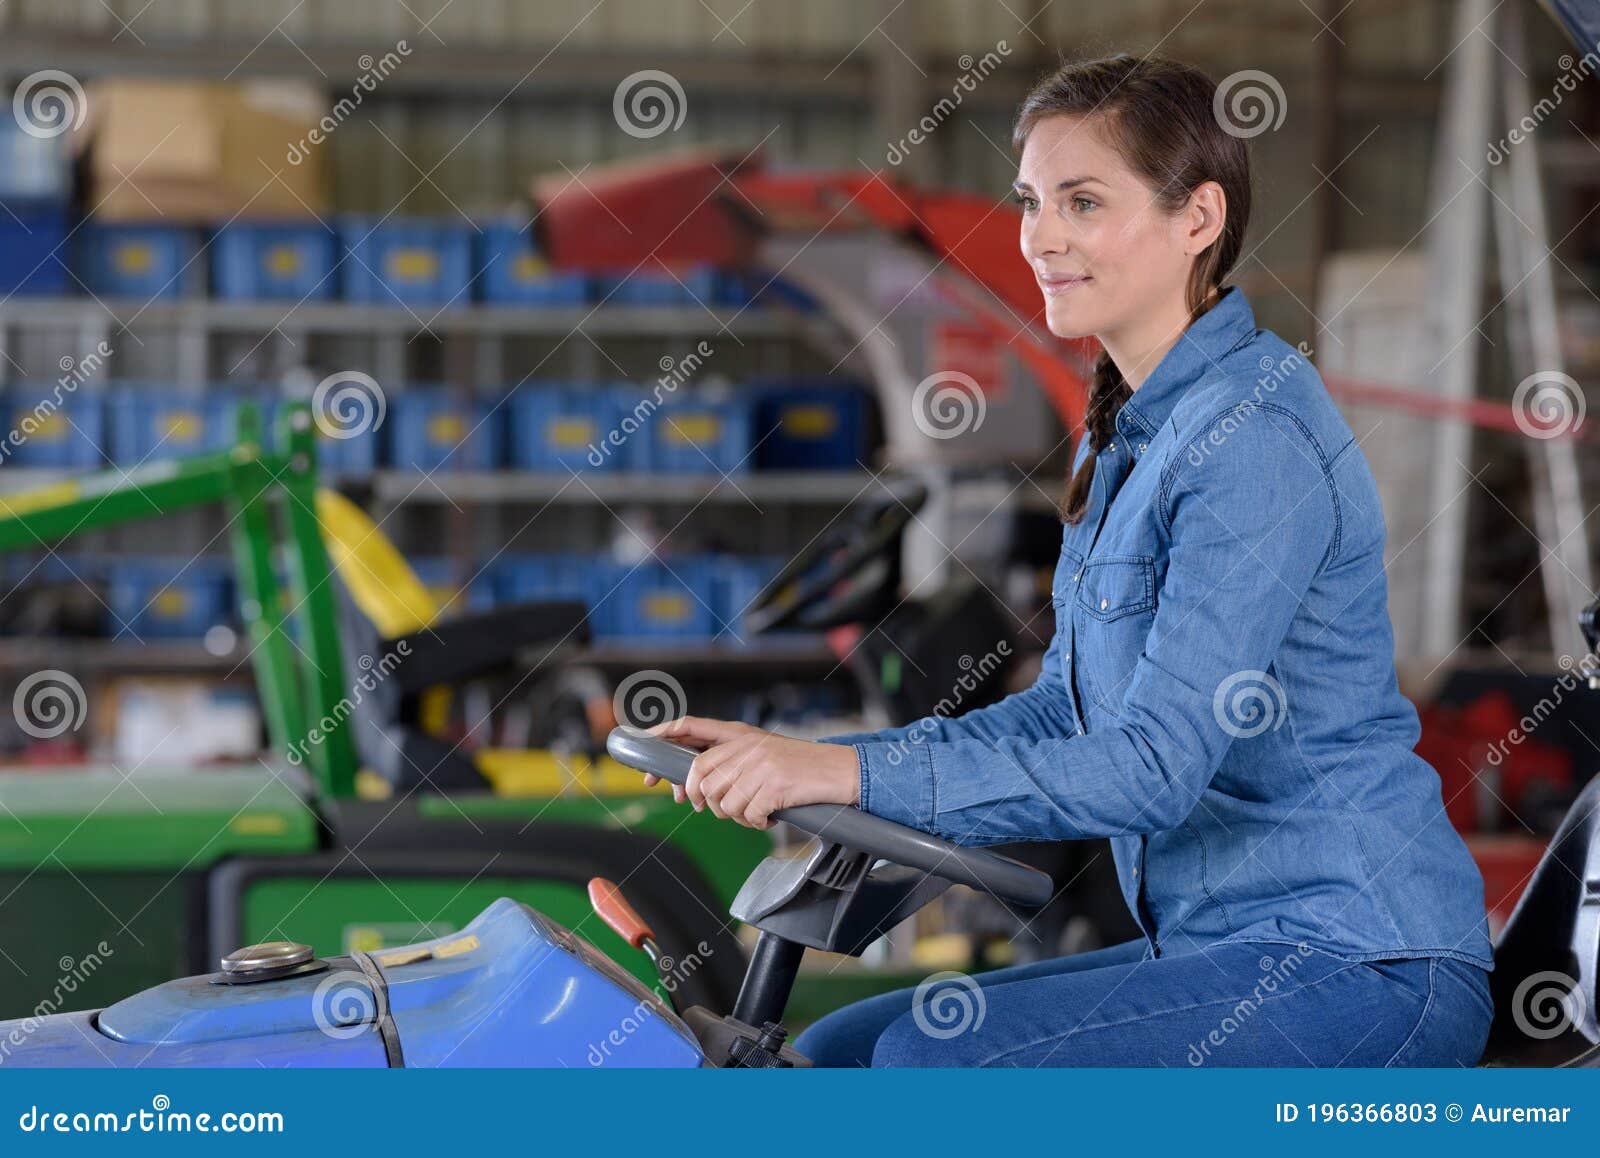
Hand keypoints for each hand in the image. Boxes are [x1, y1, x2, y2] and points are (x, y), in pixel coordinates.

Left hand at [639, 716, 859, 828]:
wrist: (840, 772)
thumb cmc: (800, 768)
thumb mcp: (763, 754)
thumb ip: (731, 763)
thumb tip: (692, 788)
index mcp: (741, 735)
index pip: (693, 726)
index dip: (664, 734)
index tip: (644, 744)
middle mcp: (747, 746)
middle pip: (700, 774)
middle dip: (697, 797)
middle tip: (704, 807)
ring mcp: (760, 765)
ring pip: (720, 799)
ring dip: (732, 815)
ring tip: (751, 811)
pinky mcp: (774, 785)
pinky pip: (746, 814)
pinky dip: (755, 822)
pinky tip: (768, 816)